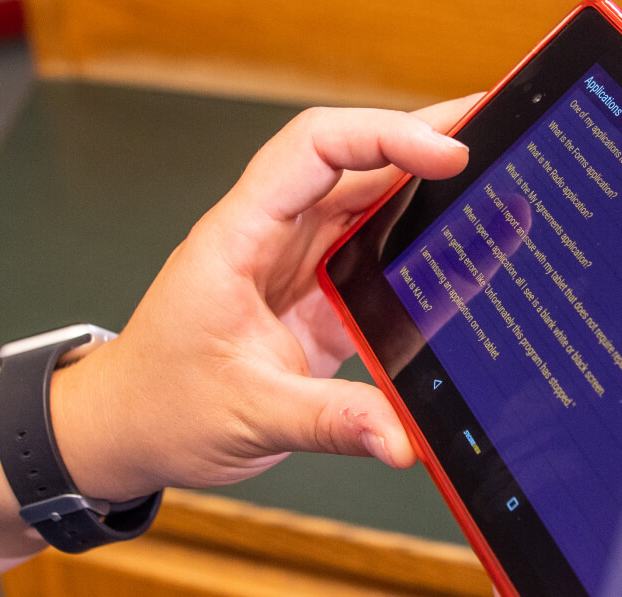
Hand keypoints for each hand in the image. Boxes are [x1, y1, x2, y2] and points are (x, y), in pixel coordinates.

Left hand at [52, 98, 477, 500]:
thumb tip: (402, 437)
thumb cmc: (160, 407)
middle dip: (422, 141)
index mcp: (239, 239)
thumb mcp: (246, 416)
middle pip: (353, 162)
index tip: (446, 153)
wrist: (128, 430)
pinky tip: (461, 252)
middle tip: (494, 133)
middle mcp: (270, 240)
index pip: (314, 152)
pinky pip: (375, 259)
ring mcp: (296, 267)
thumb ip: (330, 422)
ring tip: (492, 179)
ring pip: (368, 204)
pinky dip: (420, 252)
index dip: (383, 137)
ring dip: (426, 190)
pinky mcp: (316, 301)